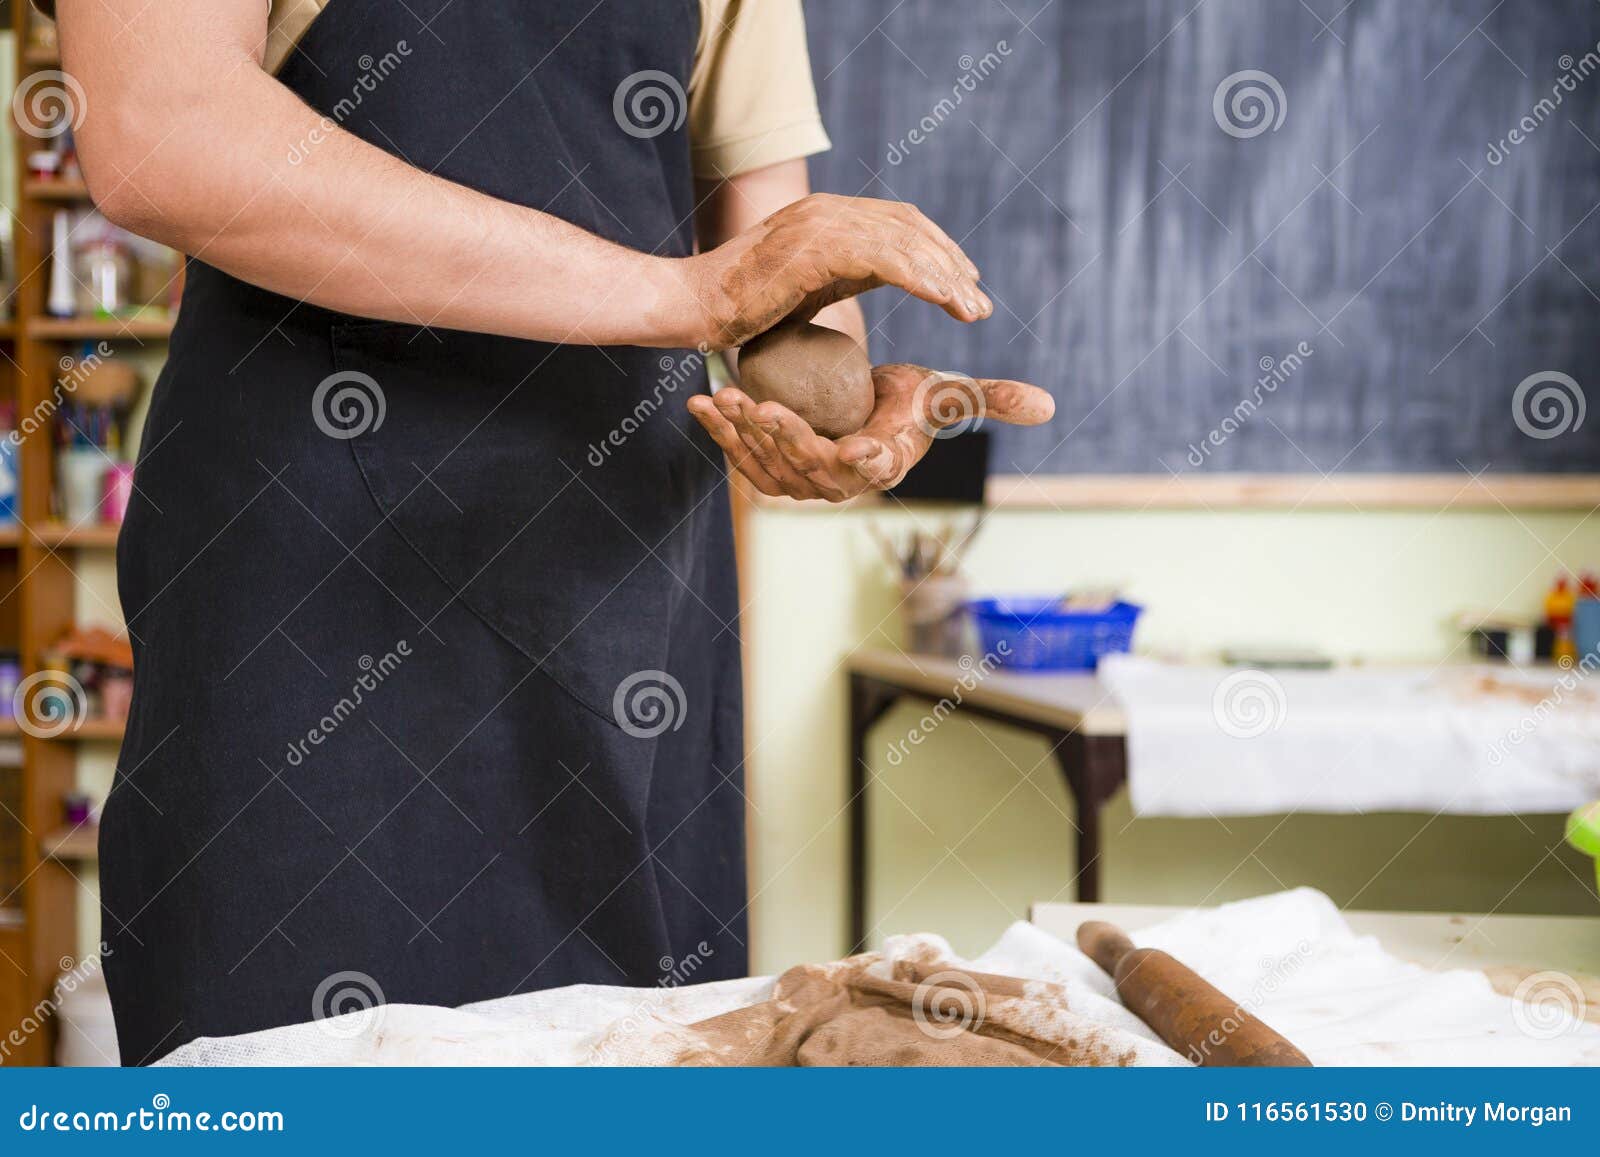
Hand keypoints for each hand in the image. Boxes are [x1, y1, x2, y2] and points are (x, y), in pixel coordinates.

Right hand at [682, 194, 991, 348]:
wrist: (690, 306)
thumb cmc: (738, 309)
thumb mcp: (803, 286)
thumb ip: (840, 274)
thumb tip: (871, 283)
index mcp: (826, 216)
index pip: (899, 224)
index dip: (938, 251)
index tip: (965, 286)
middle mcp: (827, 211)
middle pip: (909, 229)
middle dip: (951, 266)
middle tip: (980, 304)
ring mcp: (819, 225)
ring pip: (904, 243)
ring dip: (946, 277)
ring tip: (972, 310)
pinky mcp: (813, 249)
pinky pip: (883, 259)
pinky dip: (920, 278)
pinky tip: (944, 300)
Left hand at [687, 364, 1054, 501]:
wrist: (859, 410)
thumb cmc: (903, 402)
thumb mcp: (942, 395)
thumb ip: (989, 400)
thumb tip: (1050, 405)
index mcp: (879, 466)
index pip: (869, 465)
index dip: (858, 457)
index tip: (851, 445)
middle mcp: (837, 483)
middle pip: (806, 466)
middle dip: (783, 438)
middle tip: (761, 406)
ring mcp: (799, 480)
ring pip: (766, 462)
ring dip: (742, 434)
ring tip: (725, 398)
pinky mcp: (768, 470)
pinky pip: (740, 454)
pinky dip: (719, 430)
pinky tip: (700, 400)